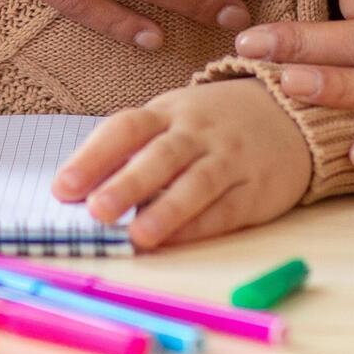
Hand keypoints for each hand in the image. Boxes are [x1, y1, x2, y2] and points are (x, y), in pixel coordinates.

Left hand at [51, 79, 309, 250]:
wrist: (291, 115)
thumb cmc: (212, 125)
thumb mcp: (173, 121)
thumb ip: (134, 151)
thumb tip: (81, 194)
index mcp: (167, 112)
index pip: (126, 128)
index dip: (93, 157)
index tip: (62, 188)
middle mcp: (198, 132)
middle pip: (159, 156)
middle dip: (126, 183)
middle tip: (96, 210)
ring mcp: (230, 158)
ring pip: (195, 183)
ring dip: (165, 210)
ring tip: (136, 235)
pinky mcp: (257, 188)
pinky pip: (225, 208)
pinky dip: (198, 226)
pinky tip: (174, 241)